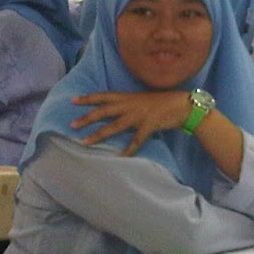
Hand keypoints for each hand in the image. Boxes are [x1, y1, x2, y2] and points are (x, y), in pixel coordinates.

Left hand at [71, 90, 194, 156]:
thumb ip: (126, 103)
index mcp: (127, 97)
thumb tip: (113, 109)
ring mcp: (138, 115)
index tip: (73, 101)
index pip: (103, 96)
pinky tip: (120, 157)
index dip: (88, 98)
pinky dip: (128, 149)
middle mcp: (130, 105)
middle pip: (103, 111)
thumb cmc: (160, 102)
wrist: (181, 104)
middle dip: (87, 118)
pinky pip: (136, 140)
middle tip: (72, 124)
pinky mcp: (148, 125)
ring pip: (114, 126)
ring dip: (98, 134)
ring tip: (85, 142)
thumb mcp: (140, 99)